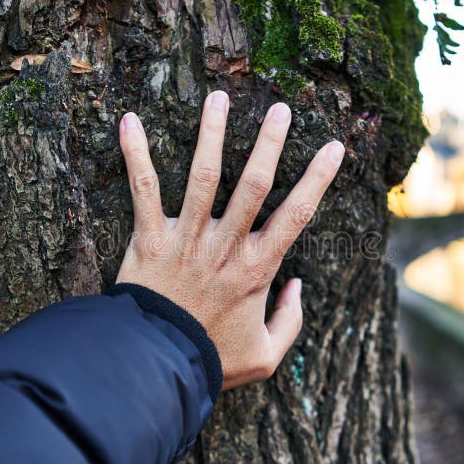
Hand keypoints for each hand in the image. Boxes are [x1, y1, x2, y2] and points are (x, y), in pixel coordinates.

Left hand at [115, 91, 343, 389]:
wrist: (155, 366)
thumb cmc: (212, 360)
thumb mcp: (266, 355)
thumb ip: (290, 321)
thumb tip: (299, 286)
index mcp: (256, 268)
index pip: (296, 215)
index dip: (318, 179)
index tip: (334, 147)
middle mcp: (225, 245)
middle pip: (253, 184)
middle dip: (270, 143)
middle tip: (282, 109)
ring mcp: (187, 238)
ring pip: (203, 176)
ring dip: (211, 133)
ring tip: (218, 97)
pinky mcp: (150, 238)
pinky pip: (143, 190)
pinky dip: (135, 154)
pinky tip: (129, 120)